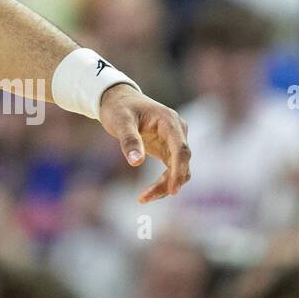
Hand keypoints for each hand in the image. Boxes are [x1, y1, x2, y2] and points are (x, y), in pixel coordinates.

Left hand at [99, 83, 190, 202]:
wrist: (117, 99)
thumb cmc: (119, 107)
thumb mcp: (120, 121)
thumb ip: (129, 139)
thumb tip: (136, 162)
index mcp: (170, 122)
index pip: (181, 149)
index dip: (179, 171)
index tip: (173, 191)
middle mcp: (177, 132)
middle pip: (181, 163)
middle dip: (168, 183)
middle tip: (145, 198)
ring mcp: (174, 141)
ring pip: (178, 170)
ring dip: (165, 186)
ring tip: (143, 198)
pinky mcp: (168, 149)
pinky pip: (171, 170)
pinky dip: (162, 182)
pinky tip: (147, 194)